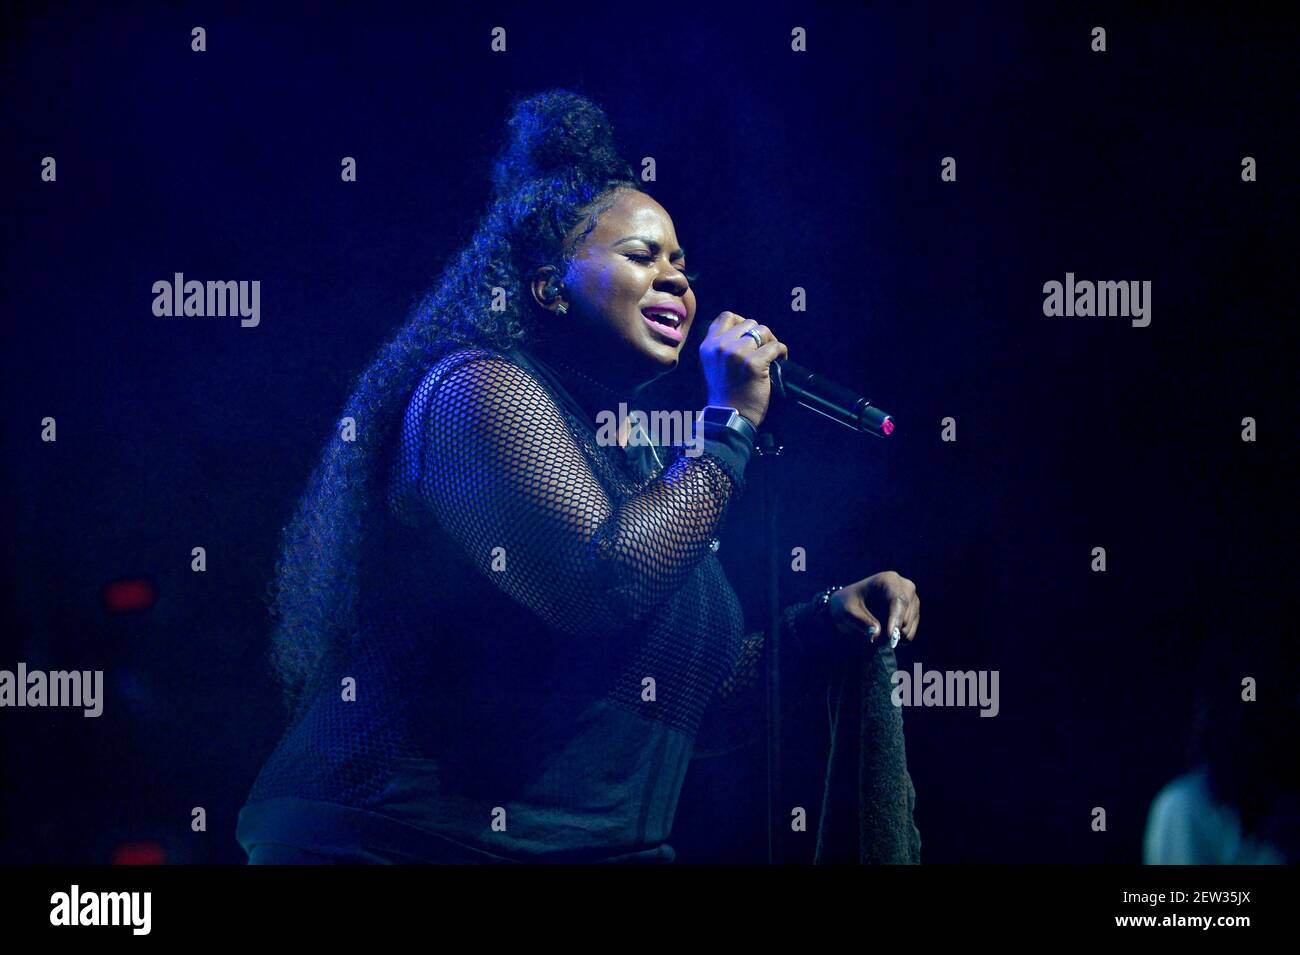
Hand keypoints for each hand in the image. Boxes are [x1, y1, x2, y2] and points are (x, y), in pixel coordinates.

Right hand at [699, 312, 787, 427]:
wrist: (730, 417)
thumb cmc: (725, 395)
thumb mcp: (712, 365)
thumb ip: (721, 347)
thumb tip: (745, 332)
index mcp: (708, 346)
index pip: (726, 316)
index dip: (742, 322)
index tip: (749, 335)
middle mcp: (720, 346)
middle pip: (749, 323)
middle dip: (760, 334)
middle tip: (765, 347)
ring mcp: (737, 353)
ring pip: (763, 331)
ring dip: (771, 341)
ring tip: (773, 354)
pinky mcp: (754, 363)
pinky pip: (775, 346)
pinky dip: (782, 352)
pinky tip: (781, 360)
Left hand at [827, 571, 919, 645]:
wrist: (848, 607)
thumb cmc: (846, 605)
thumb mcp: (846, 612)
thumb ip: (860, 621)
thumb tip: (876, 634)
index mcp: (888, 580)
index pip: (898, 600)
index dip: (896, 619)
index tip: (889, 636)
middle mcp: (905, 588)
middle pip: (906, 616)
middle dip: (891, 631)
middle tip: (873, 638)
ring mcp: (912, 602)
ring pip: (907, 628)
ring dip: (891, 637)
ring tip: (874, 632)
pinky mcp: (913, 615)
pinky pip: (909, 635)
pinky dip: (896, 639)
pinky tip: (882, 633)